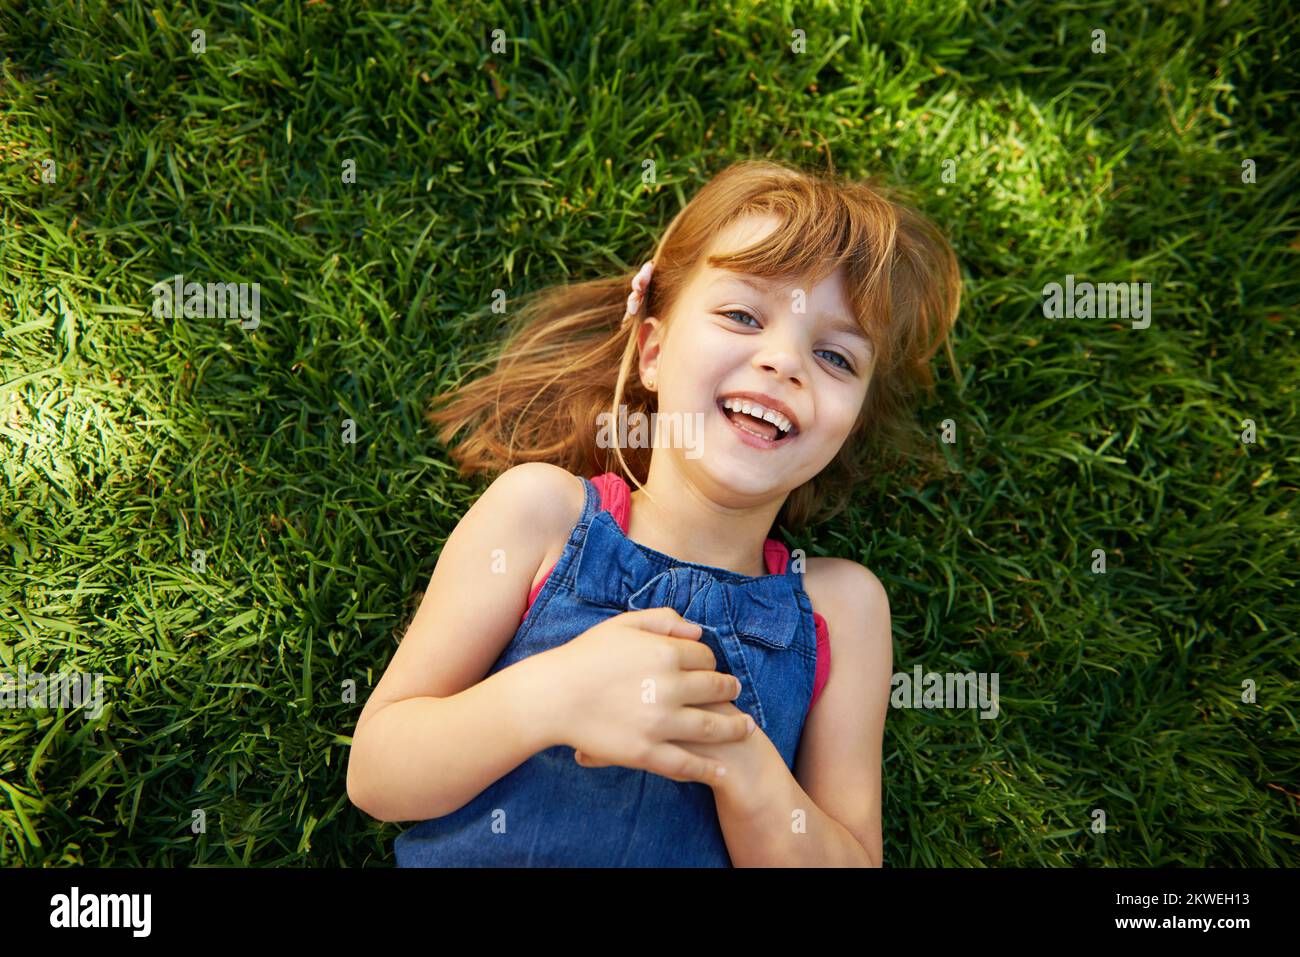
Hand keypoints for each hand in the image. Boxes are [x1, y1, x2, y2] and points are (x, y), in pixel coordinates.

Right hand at [547, 607, 752, 785]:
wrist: (552, 696)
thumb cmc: (584, 657)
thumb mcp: (622, 624)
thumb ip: (663, 621)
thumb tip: (698, 630)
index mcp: (664, 653)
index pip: (705, 657)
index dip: (709, 662)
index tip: (709, 668)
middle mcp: (669, 687)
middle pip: (715, 688)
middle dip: (729, 690)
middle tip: (736, 694)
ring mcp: (659, 723)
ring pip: (711, 727)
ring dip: (734, 728)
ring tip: (746, 728)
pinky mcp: (646, 752)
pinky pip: (686, 763)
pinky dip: (708, 768)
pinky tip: (722, 769)